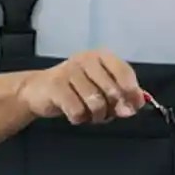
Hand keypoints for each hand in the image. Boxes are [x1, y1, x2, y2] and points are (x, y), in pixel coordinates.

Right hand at [17, 49, 146, 124]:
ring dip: (96, 116)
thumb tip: (135, 106)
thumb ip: (121, 95)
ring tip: (90, 115)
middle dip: (113, 109)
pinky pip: (77, 111)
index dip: (132, 92)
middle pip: (112, 91)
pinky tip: (74, 114)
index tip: (134, 108)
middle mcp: (86, 59)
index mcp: (102, 56)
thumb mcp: (101, 89)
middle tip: (106, 115)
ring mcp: (70, 70)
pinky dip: (78, 119)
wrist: (38, 90)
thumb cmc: (76, 89)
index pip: (124, 72)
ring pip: (96, 103)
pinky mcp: (56, 85)